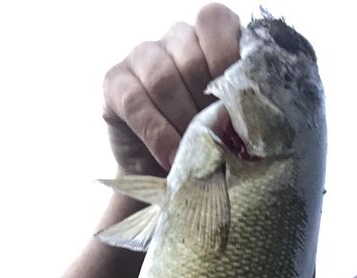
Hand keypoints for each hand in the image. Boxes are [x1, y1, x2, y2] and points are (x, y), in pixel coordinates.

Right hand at [103, 3, 240, 175]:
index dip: (226, 56)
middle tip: (216, 140)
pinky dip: (157, 134)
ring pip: (162, 77)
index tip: (236, 101)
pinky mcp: (115, 83)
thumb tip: (242, 120)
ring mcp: (142, 57)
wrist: (170, 176)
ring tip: (193, 153)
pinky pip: (135, 102)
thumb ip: (239, 111)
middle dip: (204, 106)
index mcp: (209, 40)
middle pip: (190, 58)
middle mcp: (175, 40)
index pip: (214, 22)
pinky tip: (170, 157)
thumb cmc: (209, 146)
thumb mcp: (232, 126)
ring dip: (181, 121)